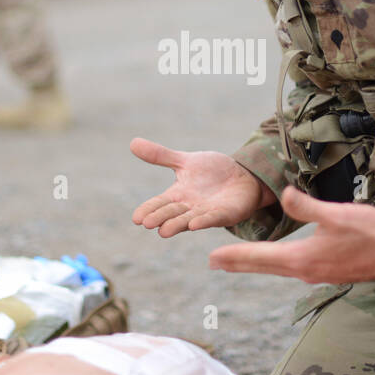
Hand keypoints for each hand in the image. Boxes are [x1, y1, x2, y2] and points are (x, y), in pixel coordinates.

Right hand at [130, 137, 270, 236]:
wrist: (242, 176)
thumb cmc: (211, 172)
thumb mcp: (185, 161)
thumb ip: (161, 156)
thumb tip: (132, 142)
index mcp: (178, 195)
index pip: (159, 203)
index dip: (148, 210)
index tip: (136, 218)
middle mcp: (190, 207)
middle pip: (171, 213)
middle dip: (160, 218)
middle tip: (147, 223)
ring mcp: (207, 212)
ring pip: (189, 219)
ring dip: (177, 225)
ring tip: (164, 231)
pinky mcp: (225, 214)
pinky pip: (213, 218)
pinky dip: (204, 221)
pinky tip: (194, 224)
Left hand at [208, 186, 374, 283]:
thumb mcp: (338, 214)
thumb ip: (307, 207)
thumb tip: (281, 194)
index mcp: (304, 259)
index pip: (260, 256)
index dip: (235, 256)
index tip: (212, 259)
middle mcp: (308, 270)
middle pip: (265, 266)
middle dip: (240, 263)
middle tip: (215, 263)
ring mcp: (321, 273)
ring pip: (280, 268)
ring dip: (258, 264)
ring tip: (240, 262)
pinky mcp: (333, 270)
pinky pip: (296, 268)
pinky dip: (278, 264)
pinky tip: (282, 261)